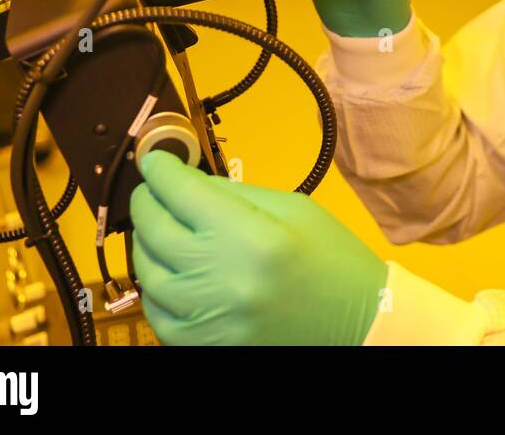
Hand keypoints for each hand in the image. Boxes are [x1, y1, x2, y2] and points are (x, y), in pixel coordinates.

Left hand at [129, 150, 387, 345]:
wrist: (358, 322)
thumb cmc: (331, 259)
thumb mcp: (293, 209)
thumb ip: (235, 193)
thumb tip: (186, 180)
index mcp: (252, 237)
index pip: (181, 192)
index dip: (160, 169)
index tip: (155, 160)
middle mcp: (222, 279)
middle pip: (154, 228)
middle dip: (147, 201)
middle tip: (152, 190)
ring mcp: (207, 319)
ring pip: (146, 271)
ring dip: (147, 243)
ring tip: (160, 228)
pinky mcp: (202, 345)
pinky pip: (156, 312)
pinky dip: (155, 286)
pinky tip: (170, 271)